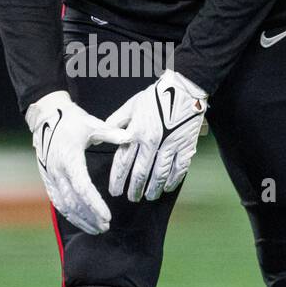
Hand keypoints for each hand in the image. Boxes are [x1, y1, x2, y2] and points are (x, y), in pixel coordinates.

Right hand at [25, 90, 129, 235]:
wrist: (46, 118)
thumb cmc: (71, 120)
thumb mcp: (91, 123)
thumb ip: (110, 133)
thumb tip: (130, 137)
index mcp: (69, 159)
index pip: (83, 188)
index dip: (95, 205)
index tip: (107, 217)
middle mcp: (57, 171)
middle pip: (74, 202)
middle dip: (90, 217)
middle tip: (106, 227)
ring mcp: (50, 177)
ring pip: (64, 205)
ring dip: (80, 219)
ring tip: (96, 229)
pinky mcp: (47, 180)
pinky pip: (57, 202)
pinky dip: (69, 214)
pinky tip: (81, 221)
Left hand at [106, 70, 207, 202]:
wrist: (184, 88)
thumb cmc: (155, 95)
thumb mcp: (131, 105)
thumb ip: (116, 122)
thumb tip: (99, 136)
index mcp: (136, 131)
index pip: (123, 161)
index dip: (117, 179)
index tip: (114, 191)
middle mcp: (151, 141)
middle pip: (140, 172)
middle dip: (134, 189)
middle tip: (130, 198)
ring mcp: (170, 145)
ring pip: (159, 174)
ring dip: (153, 188)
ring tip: (149, 196)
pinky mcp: (185, 146)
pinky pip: (179, 168)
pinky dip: (173, 180)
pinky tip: (167, 187)